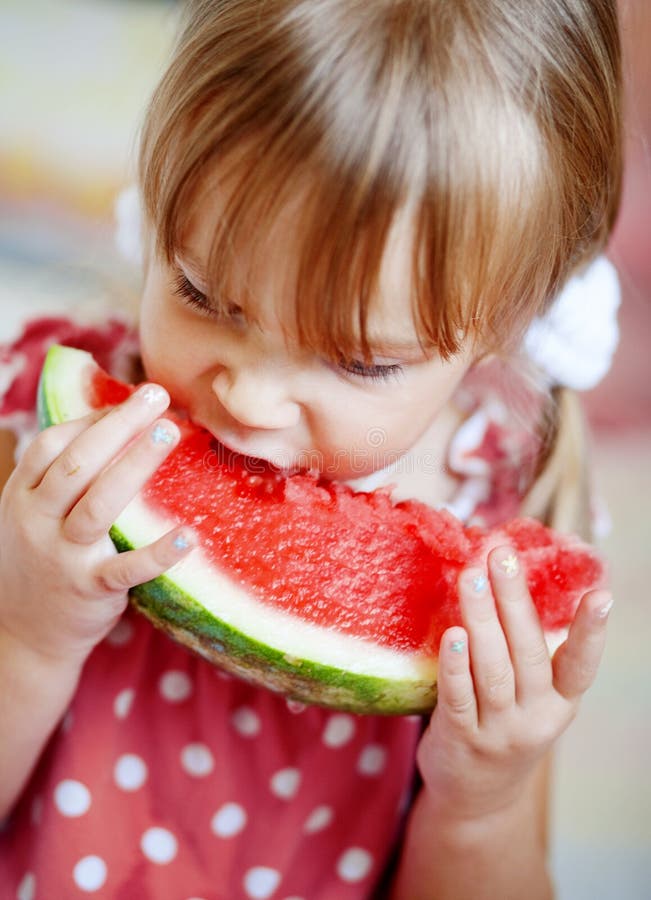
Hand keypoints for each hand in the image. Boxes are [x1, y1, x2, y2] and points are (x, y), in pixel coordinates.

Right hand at [0, 383, 194, 667]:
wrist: (21, 636)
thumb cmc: (40, 561)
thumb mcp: (32, 515)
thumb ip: (59, 478)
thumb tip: (114, 425)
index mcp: (23, 496)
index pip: (52, 445)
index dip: (92, 418)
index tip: (131, 401)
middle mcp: (37, 521)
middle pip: (77, 463)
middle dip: (118, 425)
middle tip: (158, 396)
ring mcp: (62, 556)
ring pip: (98, 504)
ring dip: (135, 465)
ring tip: (168, 433)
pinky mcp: (90, 589)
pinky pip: (126, 569)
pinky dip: (157, 554)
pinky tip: (187, 536)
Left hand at [417, 544, 611, 821]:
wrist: (476, 797)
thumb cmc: (502, 723)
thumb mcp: (529, 695)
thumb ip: (521, 646)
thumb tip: (499, 571)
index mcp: (560, 700)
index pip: (581, 665)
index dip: (592, 632)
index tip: (601, 596)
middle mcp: (536, 717)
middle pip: (528, 652)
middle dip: (514, 599)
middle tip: (501, 554)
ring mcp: (499, 731)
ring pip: (493, 670)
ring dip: (481, 619)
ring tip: (471, 577)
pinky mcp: (462, 740)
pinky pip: (459, 697)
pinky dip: (456, 666)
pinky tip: (453, 635)